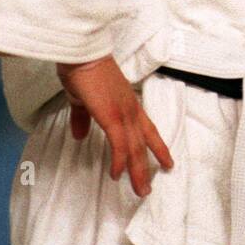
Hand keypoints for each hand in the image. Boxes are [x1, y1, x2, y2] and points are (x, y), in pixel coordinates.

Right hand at [56, 55, 173, 198]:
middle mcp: (131, 110)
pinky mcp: (112, 117)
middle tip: (149, 188)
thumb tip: (78, 134)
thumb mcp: (82, 99)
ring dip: (138, 171)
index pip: (148, 129)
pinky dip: (120, 161)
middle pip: (144, 143)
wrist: (82, 53)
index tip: (166, 161)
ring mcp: (123, 113)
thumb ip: (83, 117)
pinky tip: (118, 175)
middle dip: (148, 167)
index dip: (157, 147)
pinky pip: (119, 145)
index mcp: (128, 104)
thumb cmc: (82, 70)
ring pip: (135, 148)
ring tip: (141, 191)